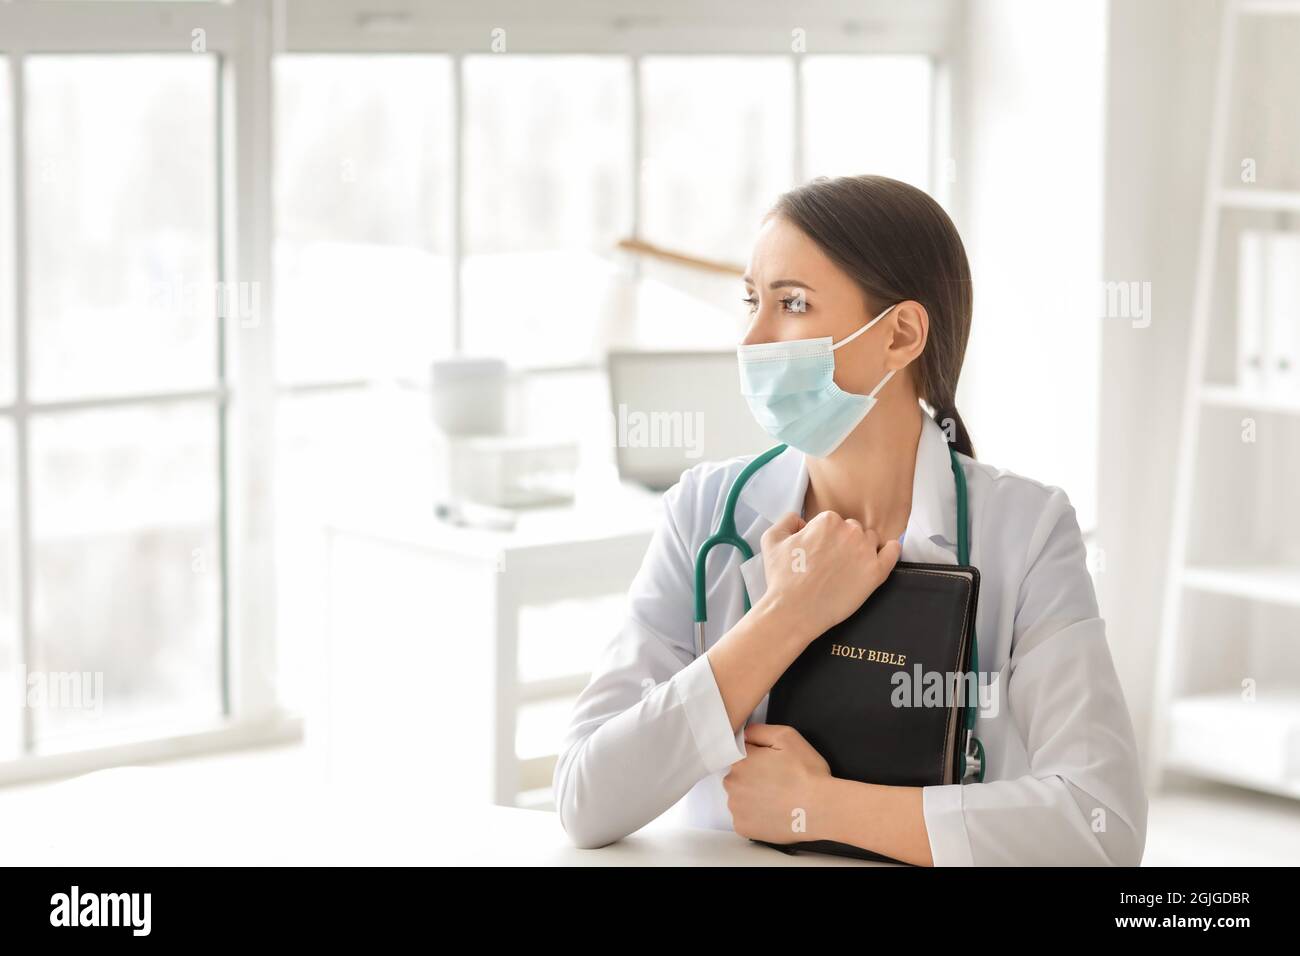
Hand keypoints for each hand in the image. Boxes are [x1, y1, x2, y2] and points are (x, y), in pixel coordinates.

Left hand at [724, 724, 832, 843]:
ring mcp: (736, 807)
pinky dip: (755, 816)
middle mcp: (732, 783)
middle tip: (777, 782)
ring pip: (740, 798)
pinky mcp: (743, 827)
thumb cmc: (806, 773)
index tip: (772, 765)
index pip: (741, 754)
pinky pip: (744, 818)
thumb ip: (759, 730)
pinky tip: (773, 812)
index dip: (758, 758)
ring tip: (777, 799)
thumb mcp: (787, 737)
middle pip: (738, 776)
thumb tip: (745, 734)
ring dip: (753, 797)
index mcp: (740, 760)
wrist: (820, 809)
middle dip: (753, 777)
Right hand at [756, 509, 900, 644]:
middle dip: (844, 542)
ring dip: (862, 549)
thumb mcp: (772, 540)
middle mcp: (850, 531)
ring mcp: (865, 551)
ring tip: (848, 567)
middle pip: (854, 530)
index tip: (820, 552)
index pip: (834, 522)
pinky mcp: (876, 572)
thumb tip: (802, 520)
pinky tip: (886, 553)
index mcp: (827, 521)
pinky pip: (892, 552)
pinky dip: (890, 550)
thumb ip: (788, 520)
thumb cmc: (782, 578)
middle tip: (832, 563)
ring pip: (870, 540)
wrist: (794, 611)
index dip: (826, 537)